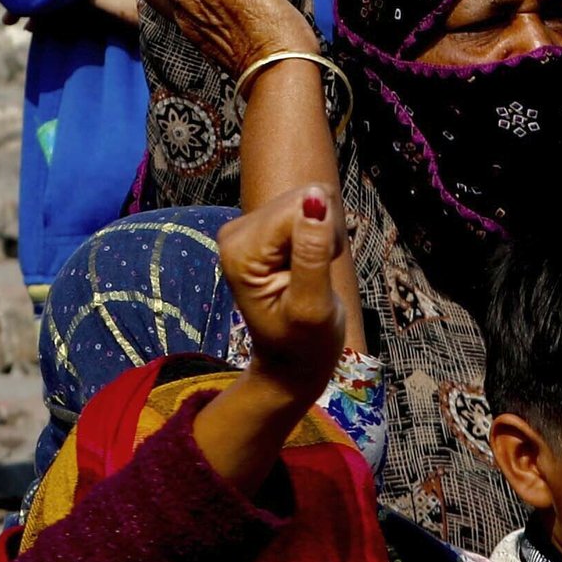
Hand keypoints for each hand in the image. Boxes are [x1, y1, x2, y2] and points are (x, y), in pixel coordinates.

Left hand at [217, 186, 348, 405]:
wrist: (291, 363)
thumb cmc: (303, 345)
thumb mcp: (312, 308)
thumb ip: (313, 253)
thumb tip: (316, 197)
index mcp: (240, 250)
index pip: (299, 208)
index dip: (322, 239)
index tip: (316, 275)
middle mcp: (237, 231)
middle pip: (303, 198)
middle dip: (323, 236)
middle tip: (315, 278)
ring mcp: (250, 227)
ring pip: (310, 199)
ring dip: (324, 238)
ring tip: (312, 275)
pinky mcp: (266, 225)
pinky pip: (309, 207)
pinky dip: (321, 236)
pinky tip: (309, 266)